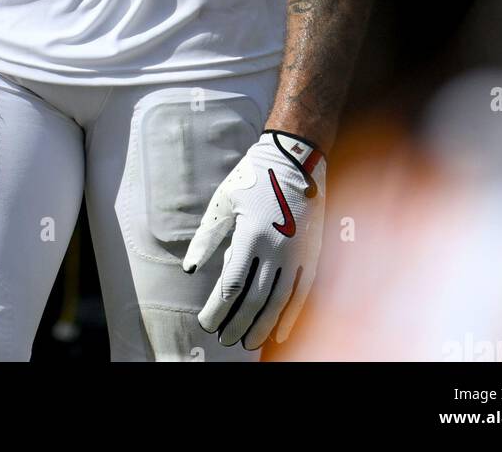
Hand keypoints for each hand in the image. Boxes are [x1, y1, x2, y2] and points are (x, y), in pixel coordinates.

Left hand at [182, 130, 324, 349]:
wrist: (295, 159)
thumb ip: (206, 238)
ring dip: (263, 325)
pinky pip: (302, 294)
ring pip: (280, 301)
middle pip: (256, 299)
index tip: (206, 323)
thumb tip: (190, 269)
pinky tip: (280, 333)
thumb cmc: (252, 179)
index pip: (233, 285)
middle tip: (224, 340)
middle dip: (239, 323)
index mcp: (252, 235)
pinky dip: (291, 316)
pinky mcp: (312, 255)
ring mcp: (298, 254)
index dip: (219, 309)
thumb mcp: (223, 202)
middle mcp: (277, 249)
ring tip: (248, 343)